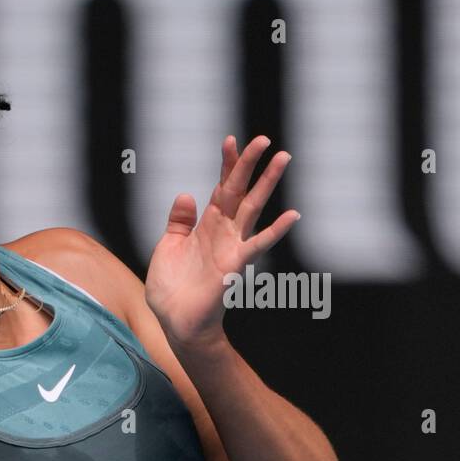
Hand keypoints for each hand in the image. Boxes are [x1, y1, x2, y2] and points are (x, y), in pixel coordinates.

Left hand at [144, 135, 300, 348]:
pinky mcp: (234, 266)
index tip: (230, 140)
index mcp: (206, 226)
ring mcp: (231, 247)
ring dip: (267, 184)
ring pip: (253, 209)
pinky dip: (275, 231)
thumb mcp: (167, 247)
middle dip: (249, 165)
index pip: (220, 188)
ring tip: (283, 158)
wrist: (175, 322)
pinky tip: (292, 215)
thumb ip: (179, 221)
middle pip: (239, 191)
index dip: (226, 166)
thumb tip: (186, 194)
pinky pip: (257, 245)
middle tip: (263, 138)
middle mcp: (223, 232)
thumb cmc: (172, 288)